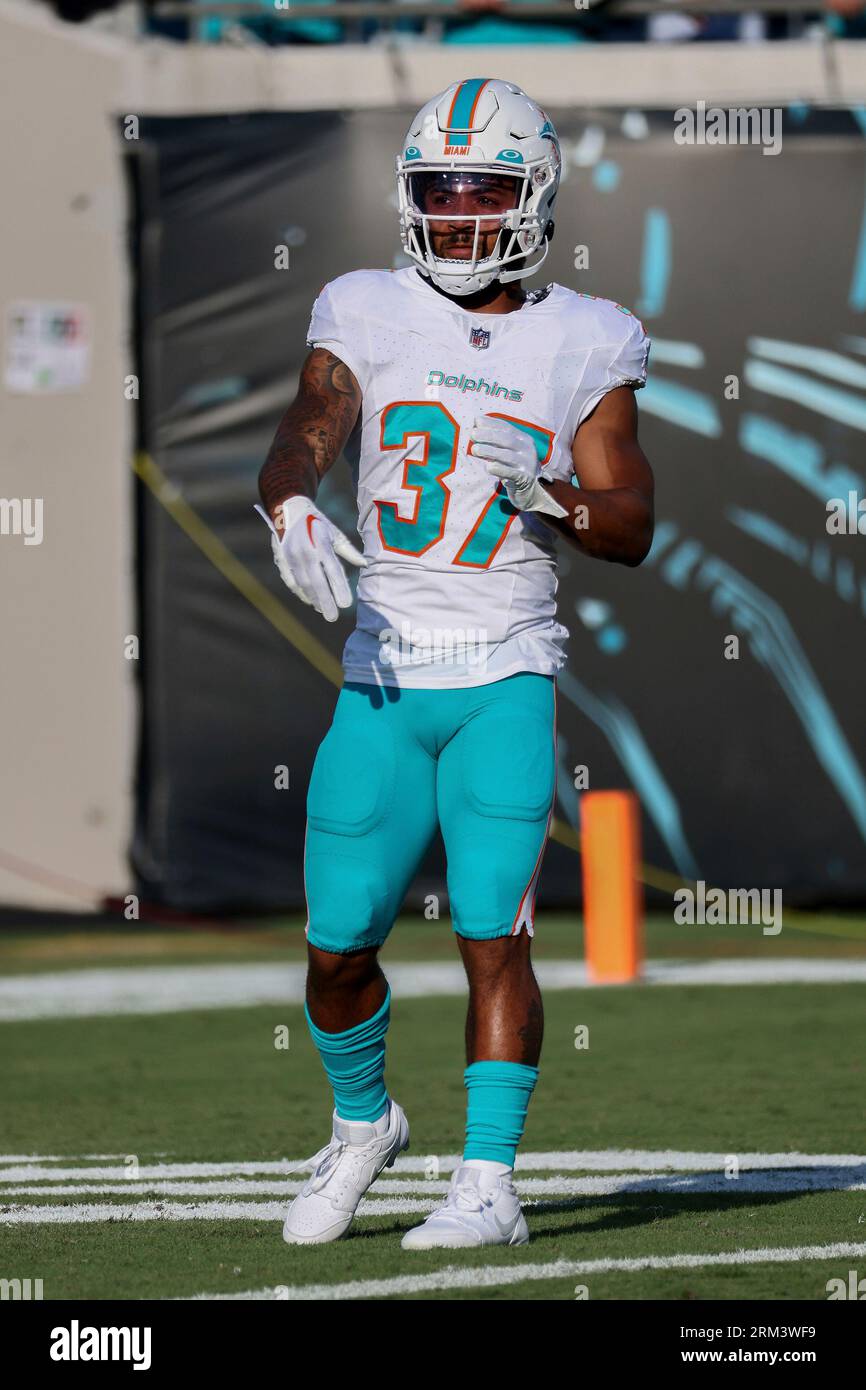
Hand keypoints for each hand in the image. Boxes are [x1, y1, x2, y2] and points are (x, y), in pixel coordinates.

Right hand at [255, 496, 365, 621]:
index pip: (332, 569)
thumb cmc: (317, 523)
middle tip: (333, 617)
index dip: (339, 587)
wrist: (288, 509)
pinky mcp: (281, 559)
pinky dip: (300, 592)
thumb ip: (349, 551)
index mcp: (321, 543)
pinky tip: (309, 601)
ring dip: (313, 599)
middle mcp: (305, 551)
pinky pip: (291, 580)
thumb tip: (366, 565)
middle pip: (316, 581)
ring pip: (303, 583)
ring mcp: (291, 556)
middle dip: (325, 601)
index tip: (346, 604)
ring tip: (323, 610)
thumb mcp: (334, 533)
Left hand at [469, 416, 567, 517]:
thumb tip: (476, 427)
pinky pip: (511, 473)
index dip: (491, 423)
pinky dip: (499, 469)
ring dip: (490, 451)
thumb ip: (496, 442)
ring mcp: (527, 465)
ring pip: (508, 456)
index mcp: (524, 439)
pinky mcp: (525, 479)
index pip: (507, 428)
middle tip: (473, 434)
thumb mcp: (508, 452)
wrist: (532, 491)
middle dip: (488, 435)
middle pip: (507, 439)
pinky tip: (488, 467)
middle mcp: (528, 450)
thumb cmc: (514, 468)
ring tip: (475, 449)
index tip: (476, 421)